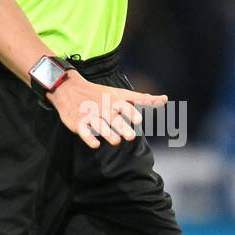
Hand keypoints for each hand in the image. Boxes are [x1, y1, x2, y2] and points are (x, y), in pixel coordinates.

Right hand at [48, 69, 167, 148]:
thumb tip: (165, 99)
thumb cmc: (101, 94)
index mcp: (114, 100)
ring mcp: (90, 115)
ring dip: (107, 134)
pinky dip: (89, 138)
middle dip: (121, 127)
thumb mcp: (121, 94)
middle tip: (131, 137)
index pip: (125, 106)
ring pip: (100, 125)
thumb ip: (143, 99)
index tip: (139, 120)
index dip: (131, 113)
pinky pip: (84, 131)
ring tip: (116, 141)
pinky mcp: (79, 123)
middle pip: (113, 118)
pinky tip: (96, 145)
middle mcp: (103, 107)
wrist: (69, 89)